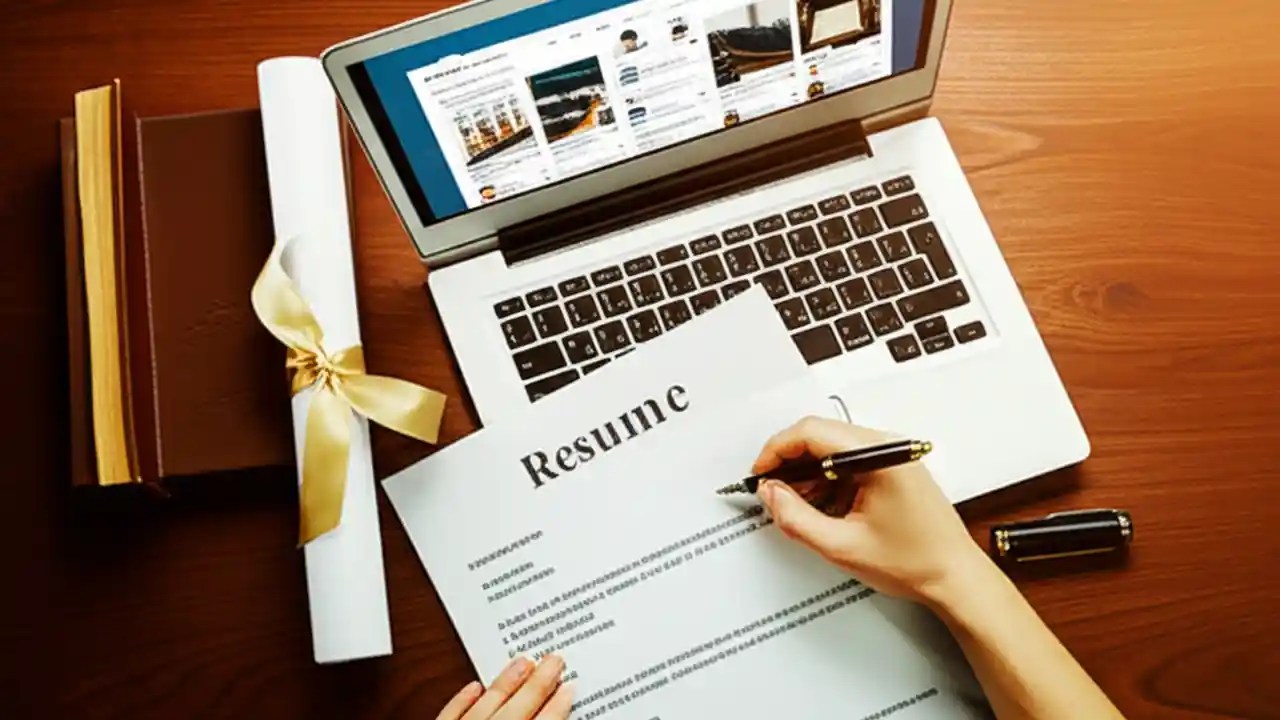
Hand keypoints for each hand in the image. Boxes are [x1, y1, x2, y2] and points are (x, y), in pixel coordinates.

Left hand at [436, 655, 572, 719]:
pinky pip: (450, 714)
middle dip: (539, 682)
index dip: (559, 705)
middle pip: (519, 707)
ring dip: (506, 682)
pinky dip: (462, 700)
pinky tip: (472, 686)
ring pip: (486, 703)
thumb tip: (556, 717)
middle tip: (554, 659)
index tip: (569, 687)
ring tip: (521, 661)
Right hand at [752, 417, 991, 606]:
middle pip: (820, 435)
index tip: (760, 473)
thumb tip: (770, 494)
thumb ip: (797, 518)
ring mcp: (893, 455)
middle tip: (772, 492)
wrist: (955, 577)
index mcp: (880, 457)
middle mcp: (888, 447)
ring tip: (800, 507)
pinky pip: (849, 461)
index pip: (812, 432)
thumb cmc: (916, 562)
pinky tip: (824, 508)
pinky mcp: (893, 467)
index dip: (777, 450)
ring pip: (832, 448)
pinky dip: (828, 479)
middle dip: (789, 463)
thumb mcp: (842, 547)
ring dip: (808, 473)